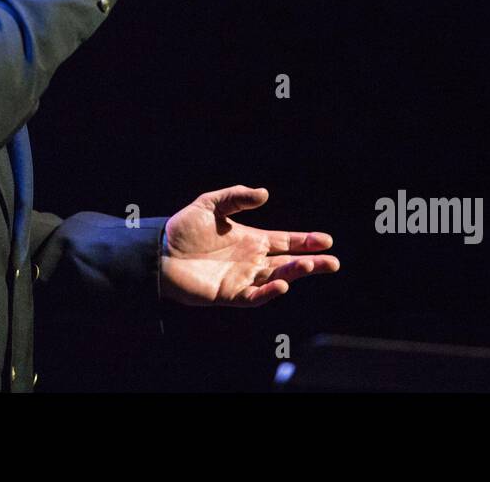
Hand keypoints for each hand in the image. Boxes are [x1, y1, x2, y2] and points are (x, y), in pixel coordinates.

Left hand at [158, 185, 338, 306]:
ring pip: (275, 277)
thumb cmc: (182, 229)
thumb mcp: (210, 204)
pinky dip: (269, 291)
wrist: (157, 251)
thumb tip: (265, 193)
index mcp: (251, 240)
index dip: (305, 241)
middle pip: (288, 262)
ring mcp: (242, 278)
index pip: (285, 241)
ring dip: (294, 273)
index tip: (326, 240)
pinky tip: (281, 284)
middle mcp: (251, 260)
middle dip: (311, 262)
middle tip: (333, 262)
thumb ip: (236, 198)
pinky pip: (254, 296)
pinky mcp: (229, 294)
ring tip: (309, 265)